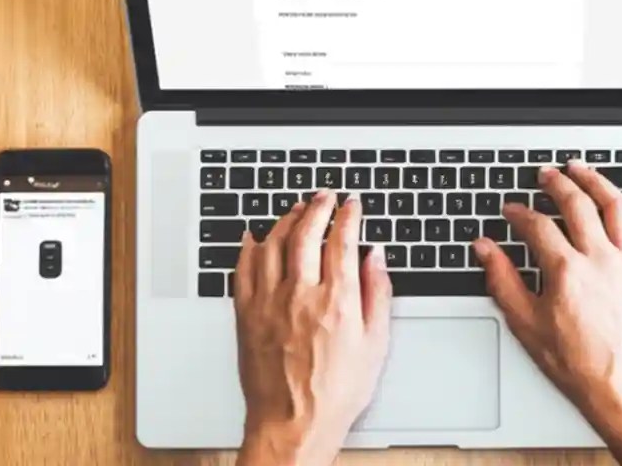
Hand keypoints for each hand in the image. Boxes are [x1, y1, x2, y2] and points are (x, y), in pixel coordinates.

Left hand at [233, 191, 392, 465]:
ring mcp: (269, 303)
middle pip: (306, 232)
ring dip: (287, 219)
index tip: (352, 204)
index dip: (348, 215)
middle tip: (325, 197)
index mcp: (337, 300)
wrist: (293, 423)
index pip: (342, 240)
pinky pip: (243, 269)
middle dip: (318, 207)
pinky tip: (254, 237)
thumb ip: (378, 293)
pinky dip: (249, 247)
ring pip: (274, 244)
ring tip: (297, 209)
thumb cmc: (336, 393)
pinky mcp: (247, 315)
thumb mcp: (376, 344)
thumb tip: (376, 258)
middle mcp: (301, 295)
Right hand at [473, 162, 621, 464]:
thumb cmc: (577, 363)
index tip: (511, 210)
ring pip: (616, 204)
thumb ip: (503, 281)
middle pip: (577, 203)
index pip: (537, 225)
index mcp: (567, 271)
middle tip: (545, 175)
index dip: (519, 213)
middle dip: (557, 183)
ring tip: (581, 169)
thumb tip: (485, 250)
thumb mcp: (526, 324)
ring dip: (597, 180)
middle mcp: (601, 259)